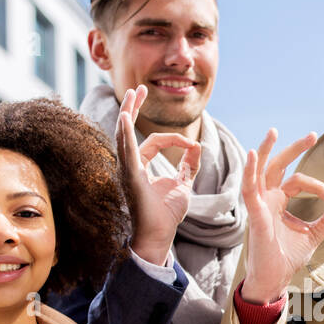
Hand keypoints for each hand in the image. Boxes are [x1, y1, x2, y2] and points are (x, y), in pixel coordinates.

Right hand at [115, 85, 201, 265]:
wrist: (160, 235)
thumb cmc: (166, 215)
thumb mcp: (183, 184)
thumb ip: (189, 166)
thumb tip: (198, 146)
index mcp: (140, 167)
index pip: (153, 142)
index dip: (175, 139)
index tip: (192, 145)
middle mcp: (130, 166)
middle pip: (129, 130)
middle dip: (133, 108)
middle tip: (138, 88)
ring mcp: (127, 170)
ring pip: (124, 136)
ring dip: (128, 113)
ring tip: (131, 94)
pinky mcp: (130, 176)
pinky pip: (126, 151)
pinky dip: (125, 133)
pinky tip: (125, 116)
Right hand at [238, 129, 323, 303]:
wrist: (275, 279)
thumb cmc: (288, 257)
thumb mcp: (315, 234)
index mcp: (279, 201)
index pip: (299, 181)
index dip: (320, 187)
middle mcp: (268, 199)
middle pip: (278, 166)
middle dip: (294, 149)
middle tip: (313, 135)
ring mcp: (259, 205)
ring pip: (260, 171)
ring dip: (265, 151)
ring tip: (273, 132)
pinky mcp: (255, 215)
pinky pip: (249, 189)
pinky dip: (249, 171)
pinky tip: (252, 154)